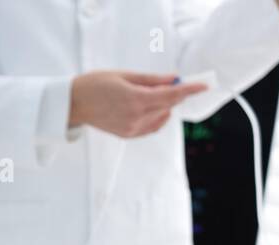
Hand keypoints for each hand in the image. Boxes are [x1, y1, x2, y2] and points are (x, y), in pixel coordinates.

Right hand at [68, 71, 207, 137]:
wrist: (75, 104)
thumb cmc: (96, 84)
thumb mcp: (125, 75)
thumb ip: (152, 79)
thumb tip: (174, 79)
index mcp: (135, 100)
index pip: (170, 96)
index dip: (189, 90)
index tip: (203, 86)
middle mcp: (136, 118)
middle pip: (168, 106)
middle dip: (175, 94)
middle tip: (174, 82)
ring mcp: (132, 129)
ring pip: (161, 117)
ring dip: (165, 105)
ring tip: (152, 93)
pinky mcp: (128, 135)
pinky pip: (152, 127)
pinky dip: (157, 116)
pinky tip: (150, 107)